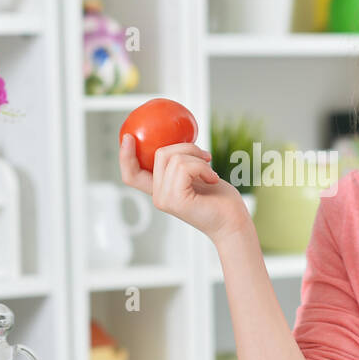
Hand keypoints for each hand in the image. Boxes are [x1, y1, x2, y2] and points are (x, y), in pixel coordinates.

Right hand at [119, 133, 249, 243]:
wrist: (233, 222)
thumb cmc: (219, 199)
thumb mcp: (196, 176)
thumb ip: (181, 164)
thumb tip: (177, 139)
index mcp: (160, 190)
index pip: (131, 175)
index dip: (125, 156)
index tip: (128, 137)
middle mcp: (158, 196)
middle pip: (159, 154)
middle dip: (186, 147)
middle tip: (206, 157)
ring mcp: (165, 199)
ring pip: (174, 158)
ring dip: (198, 158)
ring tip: (210, 172)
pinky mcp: (176, 199)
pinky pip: (184, 166)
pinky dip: (203, 167)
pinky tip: (213, 179)